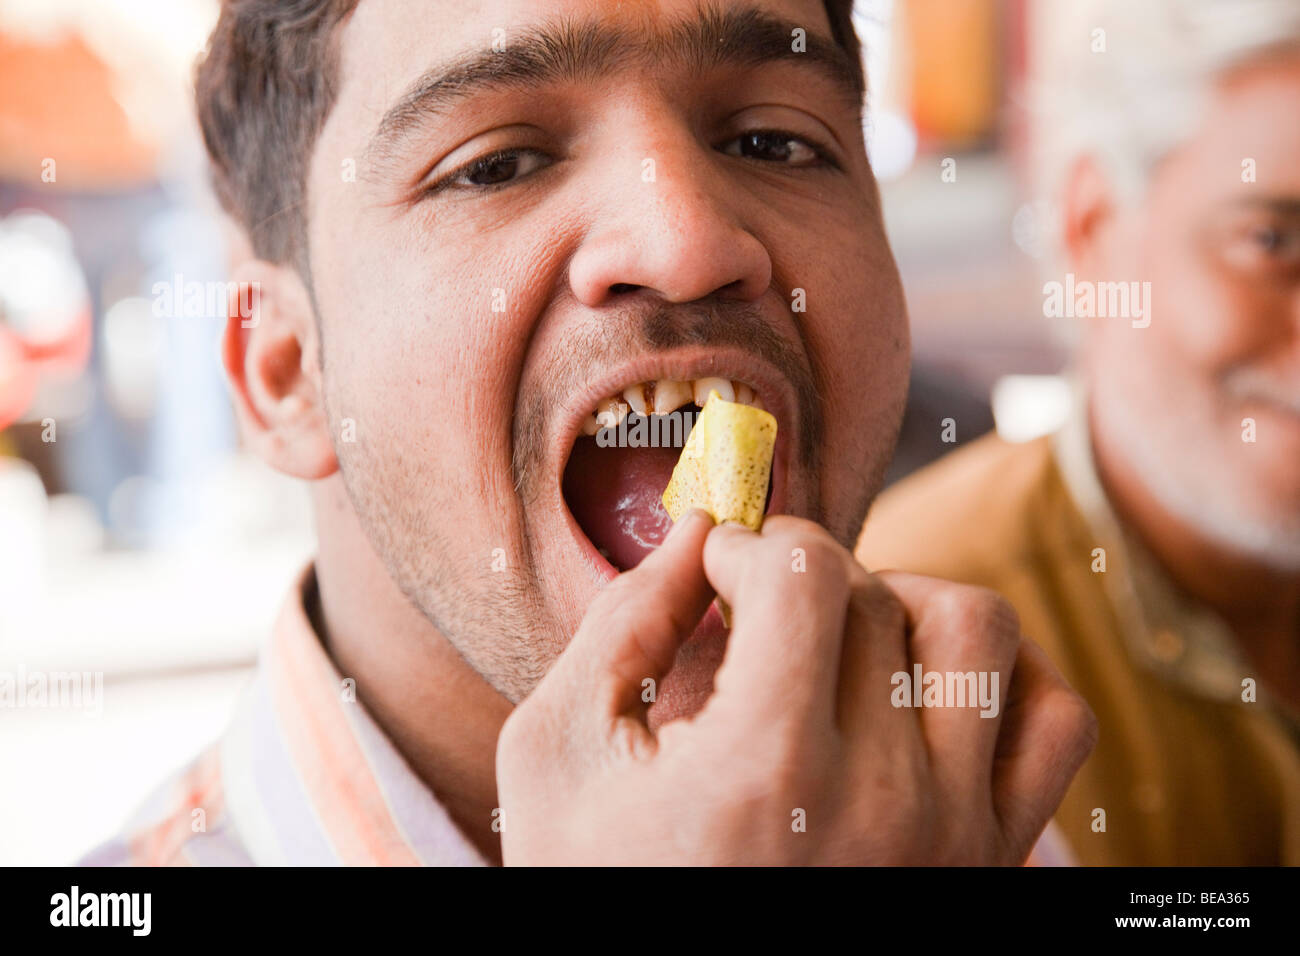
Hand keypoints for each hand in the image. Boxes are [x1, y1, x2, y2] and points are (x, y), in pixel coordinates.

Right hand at [495, 510, 1096, 863]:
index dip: (751, 543)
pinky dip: (1004, 673)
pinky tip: (926, 682)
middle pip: (873, 596)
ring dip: (906, 603)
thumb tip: (700, 530)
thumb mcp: (558, 755)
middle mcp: (878, 803)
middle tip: (752, 617)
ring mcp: (952, 834)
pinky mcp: (991, 857)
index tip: (719, 567)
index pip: (805, 574)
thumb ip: (620, 625)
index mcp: (762, 772)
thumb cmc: (596, 882)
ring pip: (978, 629)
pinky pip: (1055, 720)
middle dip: (802, 575)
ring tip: (842, 639)